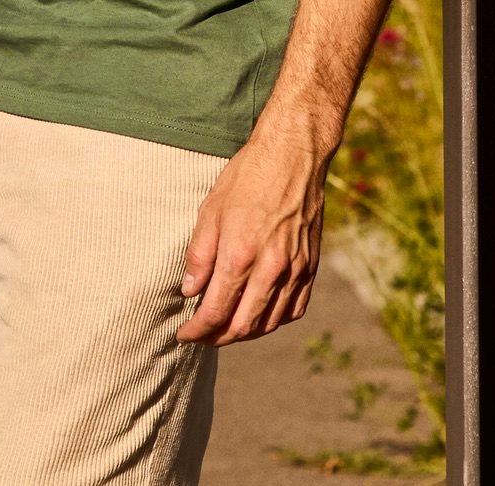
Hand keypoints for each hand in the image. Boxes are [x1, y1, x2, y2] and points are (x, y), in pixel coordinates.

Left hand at [175, 125, 325, 345]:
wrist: (294, 157)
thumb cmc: (246, 178)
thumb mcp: (210, 210)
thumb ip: (199, 255)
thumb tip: (189, 291)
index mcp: (241, 254)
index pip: (216, 310)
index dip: (197, 330)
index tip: (183, 335)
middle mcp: (272, 269)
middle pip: (244, 325)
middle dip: (218, 338)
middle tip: (201, 337)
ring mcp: (296, 270)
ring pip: (270, 322)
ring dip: (245, 333)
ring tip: (225, 330)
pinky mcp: (311, 267)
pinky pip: (295, 309)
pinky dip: (274, 321)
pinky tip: (259, 316)